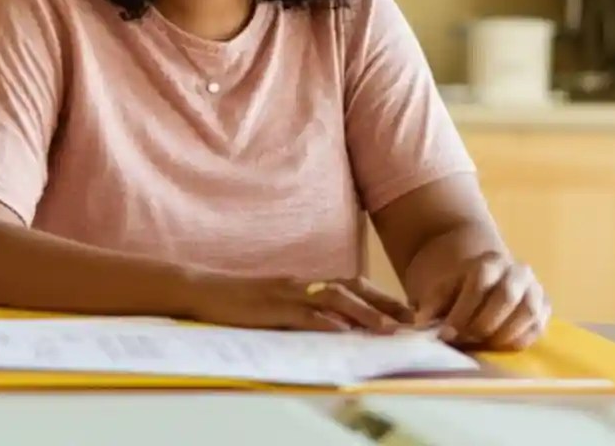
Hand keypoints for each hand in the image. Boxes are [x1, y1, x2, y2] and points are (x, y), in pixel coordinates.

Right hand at [183, 272, 415, 332]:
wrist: (202, 290)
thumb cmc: (237, 301)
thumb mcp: (276, 304)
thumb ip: (302, 310)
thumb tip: (333, 326)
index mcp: (303, 283)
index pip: (350, 285)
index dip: (381, 297)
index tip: (407, 312)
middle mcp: (301, 283)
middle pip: (351, 287)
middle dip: (384, 304)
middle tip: (412, 320)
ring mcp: (286, 293)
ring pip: (334, 299)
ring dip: (364, 313)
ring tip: (388, 328)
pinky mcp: (271, 307)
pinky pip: (303, 314)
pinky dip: (325, 322)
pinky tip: (342, 331)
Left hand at [414, 252, 550, 350]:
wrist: (483, 279)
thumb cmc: (458, 287)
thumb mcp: (440, 288)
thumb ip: (432, 303)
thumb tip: (421, 323)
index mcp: (489, 261)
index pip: (479, 284)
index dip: (462, 311)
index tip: (446, 332)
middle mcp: (518, 272)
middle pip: (506, 298)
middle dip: (482, 324)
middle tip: (463, 340)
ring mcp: (535, 290)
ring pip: (527, 313)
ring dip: (501, 334)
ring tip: (478, 344)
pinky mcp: (545, 310)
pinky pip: (536, 329)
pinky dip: (516, 341)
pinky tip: (495, 346)